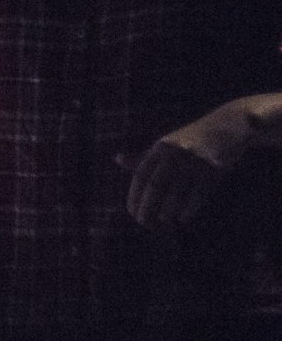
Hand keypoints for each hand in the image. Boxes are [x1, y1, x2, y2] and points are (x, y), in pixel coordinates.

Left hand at [122, 101, 252, 226]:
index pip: (141, 174)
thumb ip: (144, 156)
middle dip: (146, 206)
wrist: (228, 124)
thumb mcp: (166, 144)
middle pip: (155, 185)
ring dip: (168, 210)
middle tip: (142, 222)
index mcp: (161, 147)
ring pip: (176, 192)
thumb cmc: (192, 139)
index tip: (130, 211)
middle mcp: (175, 153)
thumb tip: (117, 159)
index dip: (134, 194)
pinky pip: (198, 195)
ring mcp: (195, 162)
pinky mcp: (214, 170)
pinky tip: (183, 219)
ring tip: (162, 221)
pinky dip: (189, 209)